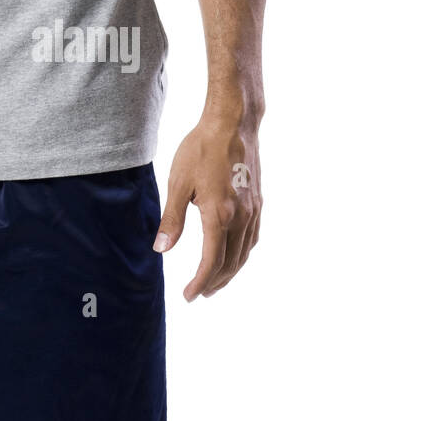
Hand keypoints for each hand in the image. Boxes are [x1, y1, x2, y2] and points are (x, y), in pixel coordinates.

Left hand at [155, 111, 261, 299]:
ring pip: (244, 254)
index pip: (211, 261)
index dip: (199, 282)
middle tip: (200, 294)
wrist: (232, 125)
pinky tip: (234, 255)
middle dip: (214, 282)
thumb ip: (172, 219)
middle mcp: (241, 218)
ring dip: (230, 272)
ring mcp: (254, 211)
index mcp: (219, 216)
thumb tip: (162, 249)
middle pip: (230, 263)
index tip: (189, 296)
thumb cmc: (201, 149)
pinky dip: (242, 255)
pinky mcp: (258, 203)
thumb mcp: (178, 182)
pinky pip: (252, 239)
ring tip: (215, 282)